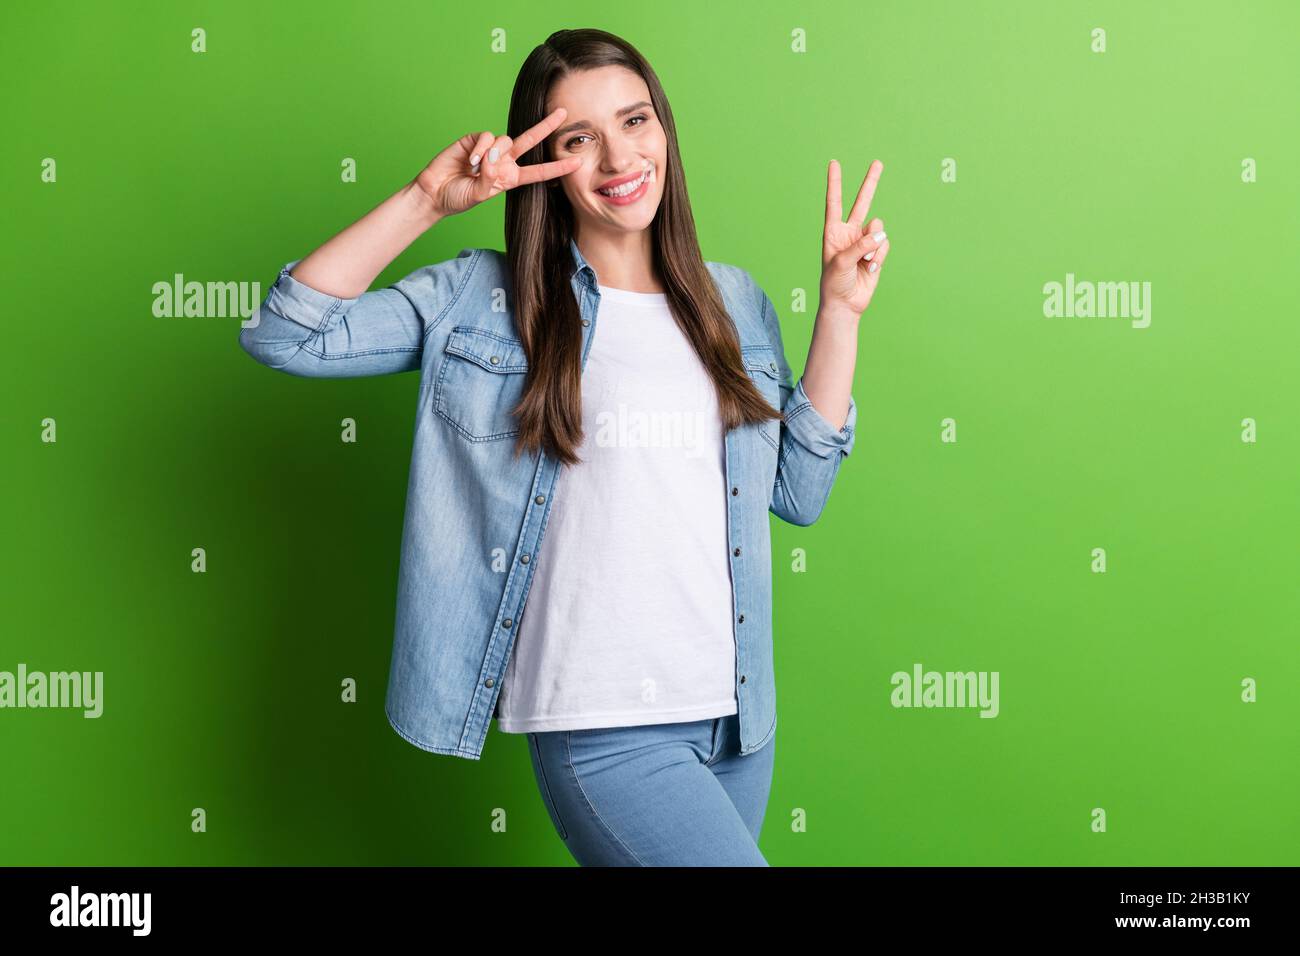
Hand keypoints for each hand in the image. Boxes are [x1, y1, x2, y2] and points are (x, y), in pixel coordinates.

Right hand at [413, 107, 582, 217]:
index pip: (539, 172)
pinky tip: (469, 160)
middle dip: (546, 126)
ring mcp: (490, 149)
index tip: (577, 163)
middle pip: (530, 141)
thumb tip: (493, 157)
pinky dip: (479, 149)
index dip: (557, 168)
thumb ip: (490, 178)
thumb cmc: (458, 197)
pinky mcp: (475, 140)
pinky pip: (485, 137)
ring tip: (475, 169)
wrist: (435, 192)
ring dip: (492, 153)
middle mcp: (504, 161)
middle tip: (563, 112)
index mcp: (511, 178)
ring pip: (504, 140)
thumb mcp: (479, 195)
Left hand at [820, 159, 890, 316]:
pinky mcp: (876, 253)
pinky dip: (879, 256)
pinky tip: (871, 268)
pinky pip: (884, 245)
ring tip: (864, 261)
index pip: (834, 203)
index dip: (835, 183)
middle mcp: (849, 232)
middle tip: (878, 162)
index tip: (834, 163)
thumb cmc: (834, 283)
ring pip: (878, 229)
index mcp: (833, 232)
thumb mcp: (841, 262)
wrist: (845, 304)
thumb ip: (860, 245)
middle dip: (870, 182)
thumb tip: (880, 235)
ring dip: (873, 246)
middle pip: (861, 203)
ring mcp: (864, 242)